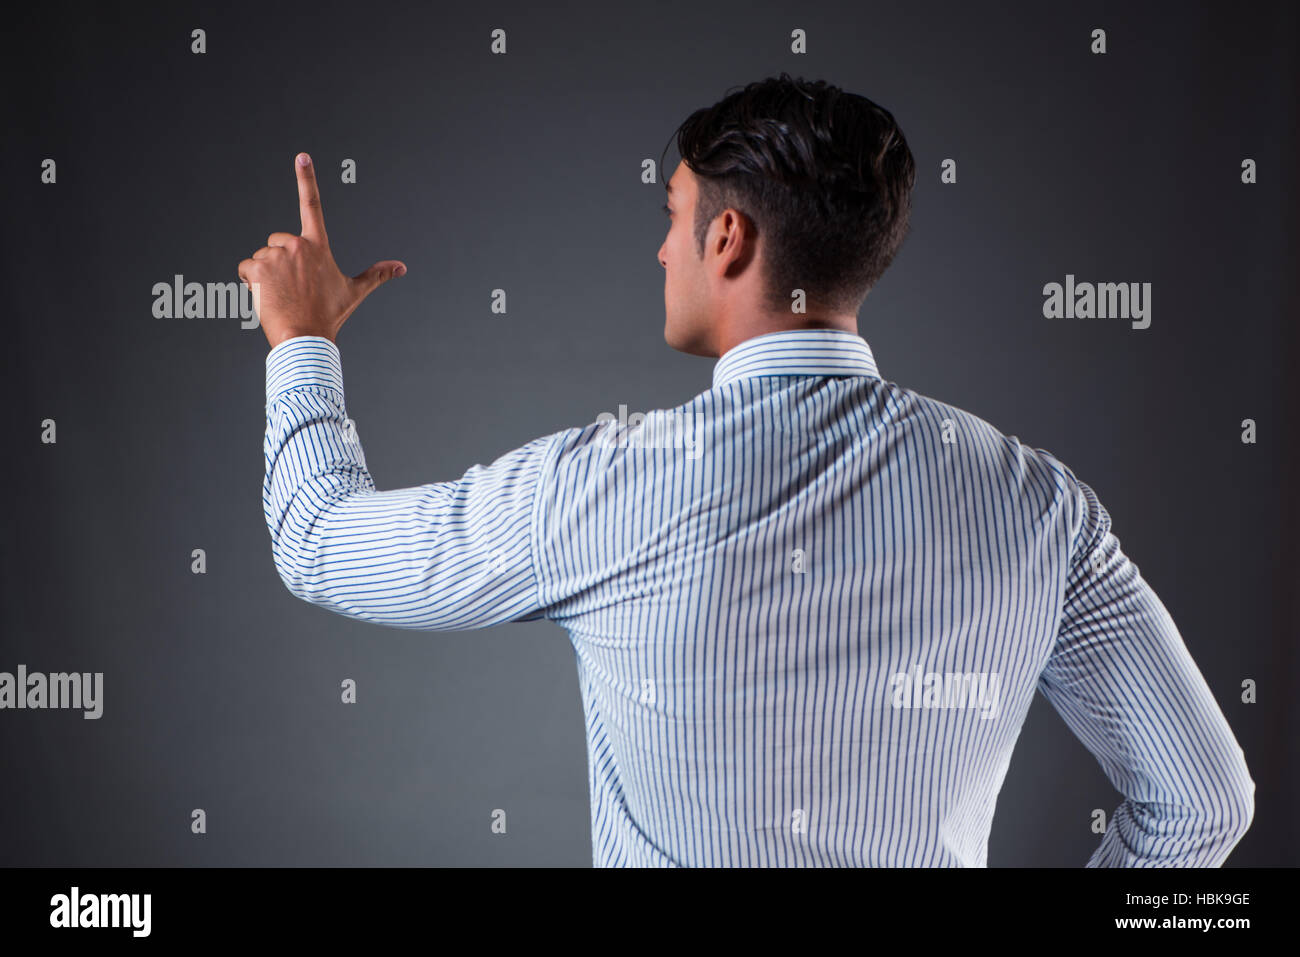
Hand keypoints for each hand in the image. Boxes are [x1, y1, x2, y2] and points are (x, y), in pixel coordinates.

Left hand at [238, 152, 405, 348]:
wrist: (306, 338)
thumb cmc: (329, 315)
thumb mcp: (353, 292)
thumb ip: (376, 275)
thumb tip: (402, 267)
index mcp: (317, 246)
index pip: (312, 206)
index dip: (307, 179)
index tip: (302, 156)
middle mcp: (296, 245)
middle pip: (277, 242)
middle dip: (279, 261)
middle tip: (292, 288)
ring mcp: (275, 256)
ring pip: (261, 258)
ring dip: (265, 275)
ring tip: (282, 296)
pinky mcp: (257, 268)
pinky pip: (246, 269)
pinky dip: (250, 283)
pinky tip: (266, 297)